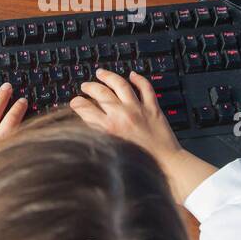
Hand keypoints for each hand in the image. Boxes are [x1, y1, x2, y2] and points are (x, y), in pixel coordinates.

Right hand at [69, 69, 214, 203]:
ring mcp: (138, 109)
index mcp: (108, 128)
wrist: (165, 166)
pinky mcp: (153, 108)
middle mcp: (122, 115)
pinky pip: (145, 88)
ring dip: (108, 77)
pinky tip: (133, 75)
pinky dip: (138, 79)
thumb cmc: (140, 166)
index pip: (85, 108)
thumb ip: (99, 137)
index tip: (75, 102)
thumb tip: (89, 125)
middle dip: (89, 87)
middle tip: (85, 86)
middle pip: (100, 92)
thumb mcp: (111, 152)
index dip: (77, 103)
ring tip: (101, 73)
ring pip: (120, 84)